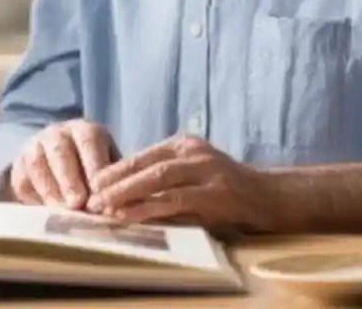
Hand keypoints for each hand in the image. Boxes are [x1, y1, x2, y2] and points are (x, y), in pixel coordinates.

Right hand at [8, 120, 116, 209]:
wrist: (61, 167)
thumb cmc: (93, 170)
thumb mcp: (107, 169)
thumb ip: (110, 184)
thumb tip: (111, 208)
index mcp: (84, 130)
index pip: (88, 142)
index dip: (94, 167)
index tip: (100, 193)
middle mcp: (56, 133)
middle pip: (60, 152)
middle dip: (69, 180)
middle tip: (78, 204)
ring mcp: (33, 147)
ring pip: (38, 164)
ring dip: (50, 190)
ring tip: (61, 211)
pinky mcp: (18, 167)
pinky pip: (23, 181)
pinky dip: (34, 198)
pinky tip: (46, 212)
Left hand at [85, 135, 271, 232]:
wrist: (269, 196)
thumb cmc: (226, 189)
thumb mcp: (194, 175)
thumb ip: (166, 178)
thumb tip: (122, 192)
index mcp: (185, 145)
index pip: (144, 154)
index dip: (117, 168)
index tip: (93, 182)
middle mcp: (194, 152)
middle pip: (147, 164)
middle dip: (116, 181)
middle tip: (92, 197)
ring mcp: (207, 171)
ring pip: (158, 178)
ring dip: (128, 193)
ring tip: (105, 207)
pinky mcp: (216, 194)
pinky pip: (176, 200)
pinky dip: (150, 207)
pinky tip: (131, 216)